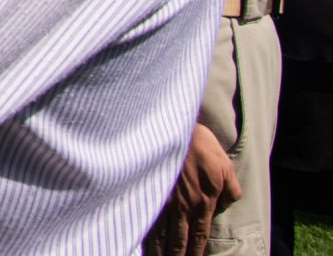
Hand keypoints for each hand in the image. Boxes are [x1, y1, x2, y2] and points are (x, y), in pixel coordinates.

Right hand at [144, 123, 240, 255]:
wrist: (173, 127)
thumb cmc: (201, 144)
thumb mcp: (226, 166)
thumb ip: (231, 190)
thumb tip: (227, 203)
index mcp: (203, 202)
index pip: (199, 236)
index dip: (197, 252)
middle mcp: (182, 206)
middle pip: (178, 240)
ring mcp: (162, 199)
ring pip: (159, 233)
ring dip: (160, 250)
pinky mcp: (147, 189)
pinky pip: (145, 216)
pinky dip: (144, 233)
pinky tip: (140, 240)